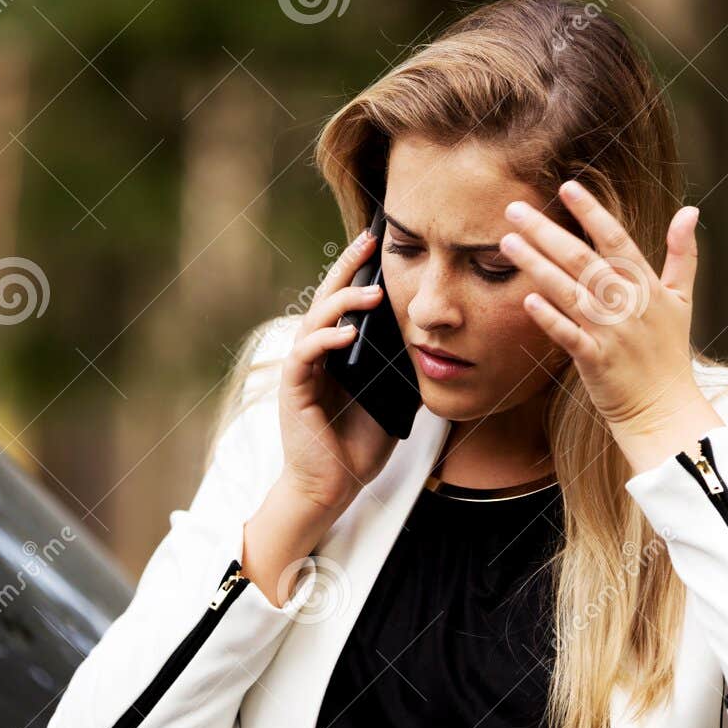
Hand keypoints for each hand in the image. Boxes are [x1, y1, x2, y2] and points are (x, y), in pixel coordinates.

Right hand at [277, 229, 399, 512]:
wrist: (333, 485)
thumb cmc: (359, 444)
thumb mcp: (394, 399)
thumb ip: (403, 368)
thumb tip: (433, 342)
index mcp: (339, 352)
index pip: (347, 302)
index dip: (361, 272)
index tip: (381, 246)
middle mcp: (317, 353)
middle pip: (328, 298)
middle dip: (348, 268)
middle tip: (369, 242)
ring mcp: (303, 368)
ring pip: (315, 319)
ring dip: (343, 303)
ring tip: (371, 294)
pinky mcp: (294, 387)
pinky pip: (306, 353)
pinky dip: (326, 339)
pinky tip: (348, 333)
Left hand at [500, 180, 722, 472]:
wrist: (665, 410)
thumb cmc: (668, 354)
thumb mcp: (683, 300)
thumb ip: (683, 253)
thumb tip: (691, 210)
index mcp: (647, 286)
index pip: (616, 240)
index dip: (591, 212)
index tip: (567, 187)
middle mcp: (627, 305)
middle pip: (582, 259)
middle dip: (547, 231)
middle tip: (515, 208)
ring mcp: (611, 333)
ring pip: (569, 291)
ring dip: (537, 265)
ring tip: (508, 242)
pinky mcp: (596, 361)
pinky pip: (568, 335)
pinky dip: (550, 317)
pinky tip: (527, 299)